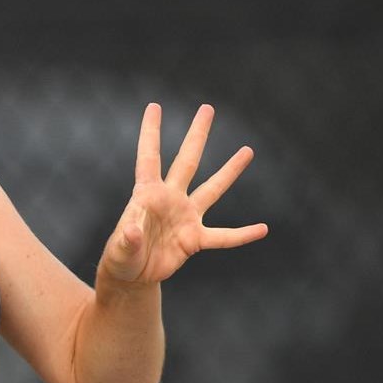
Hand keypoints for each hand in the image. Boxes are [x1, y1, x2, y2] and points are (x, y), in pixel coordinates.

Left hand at [99, 103, 267, 285]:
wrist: (132, 276)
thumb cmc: (121, 257)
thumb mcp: (120, 250)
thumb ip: (126, 239)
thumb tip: (132, 231)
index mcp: (147, 195)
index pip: (149, 158)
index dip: (150, 133)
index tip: (154, 106)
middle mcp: (170, 199)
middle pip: (187, 161)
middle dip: (197, 135)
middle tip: (207, 108)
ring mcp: (186, 217)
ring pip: (213, 189)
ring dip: (230, 171)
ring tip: (248, 150)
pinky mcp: (195, 239)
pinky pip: (224, 236)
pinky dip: (242, 234)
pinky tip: (262, 229)